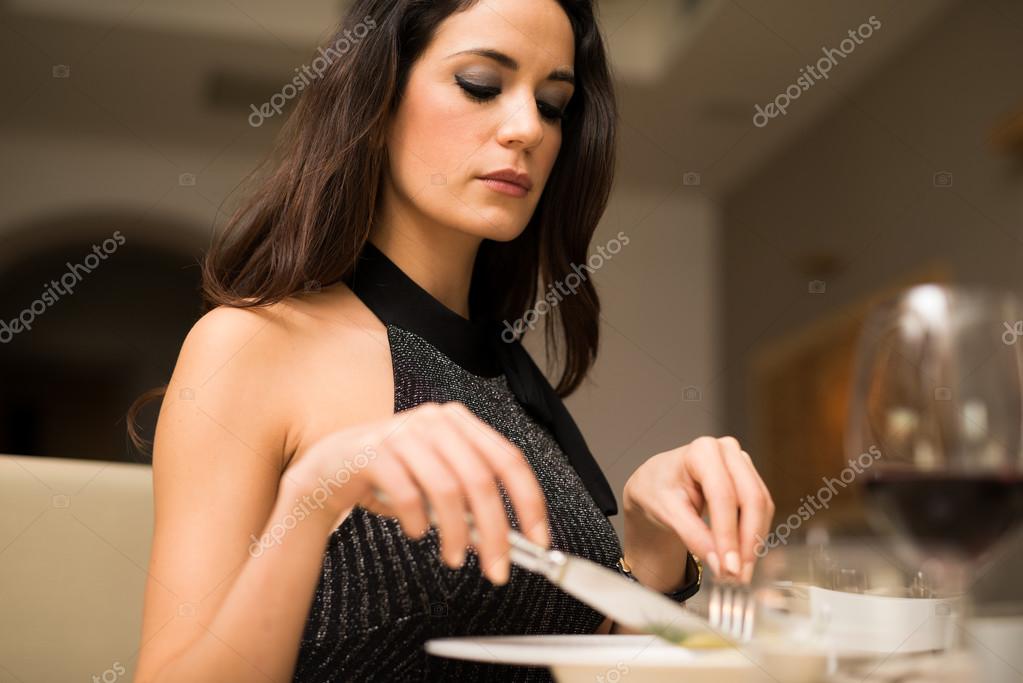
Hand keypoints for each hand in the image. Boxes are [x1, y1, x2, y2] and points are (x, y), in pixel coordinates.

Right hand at [284, 401, 550, 584]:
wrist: (328, 470)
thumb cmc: (390, 476)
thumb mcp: (437, 483)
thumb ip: (470, 502)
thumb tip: (504, 539)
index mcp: (459, 422)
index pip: (508, 459)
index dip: (529, 501)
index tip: (538, 539)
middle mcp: (434, 420)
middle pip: (481, 480)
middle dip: (496, 532)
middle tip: (498, 568)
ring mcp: (402, 432)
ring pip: (447, 489)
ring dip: (456, 534)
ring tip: (453, 558)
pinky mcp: (372, 451)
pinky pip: (407, 494)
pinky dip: (417, 522)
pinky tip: (416, 533)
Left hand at [623, 436, 773, 582]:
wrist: (658, 482)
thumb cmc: (658, 489)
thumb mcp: (666, 511)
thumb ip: (693, 536)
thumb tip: (721, 564)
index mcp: (701, 451)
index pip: (722, 495)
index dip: (728, 534)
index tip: (729, 566)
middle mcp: (727, 451)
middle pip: (751, 499)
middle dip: (747, 541)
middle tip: (739, 575)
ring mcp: (742, 463)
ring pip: (761, 506)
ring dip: (755, 542)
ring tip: (740, 572)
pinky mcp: (750, 478)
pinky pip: (761, 509)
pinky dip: (755, 535)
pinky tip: (744, 556)